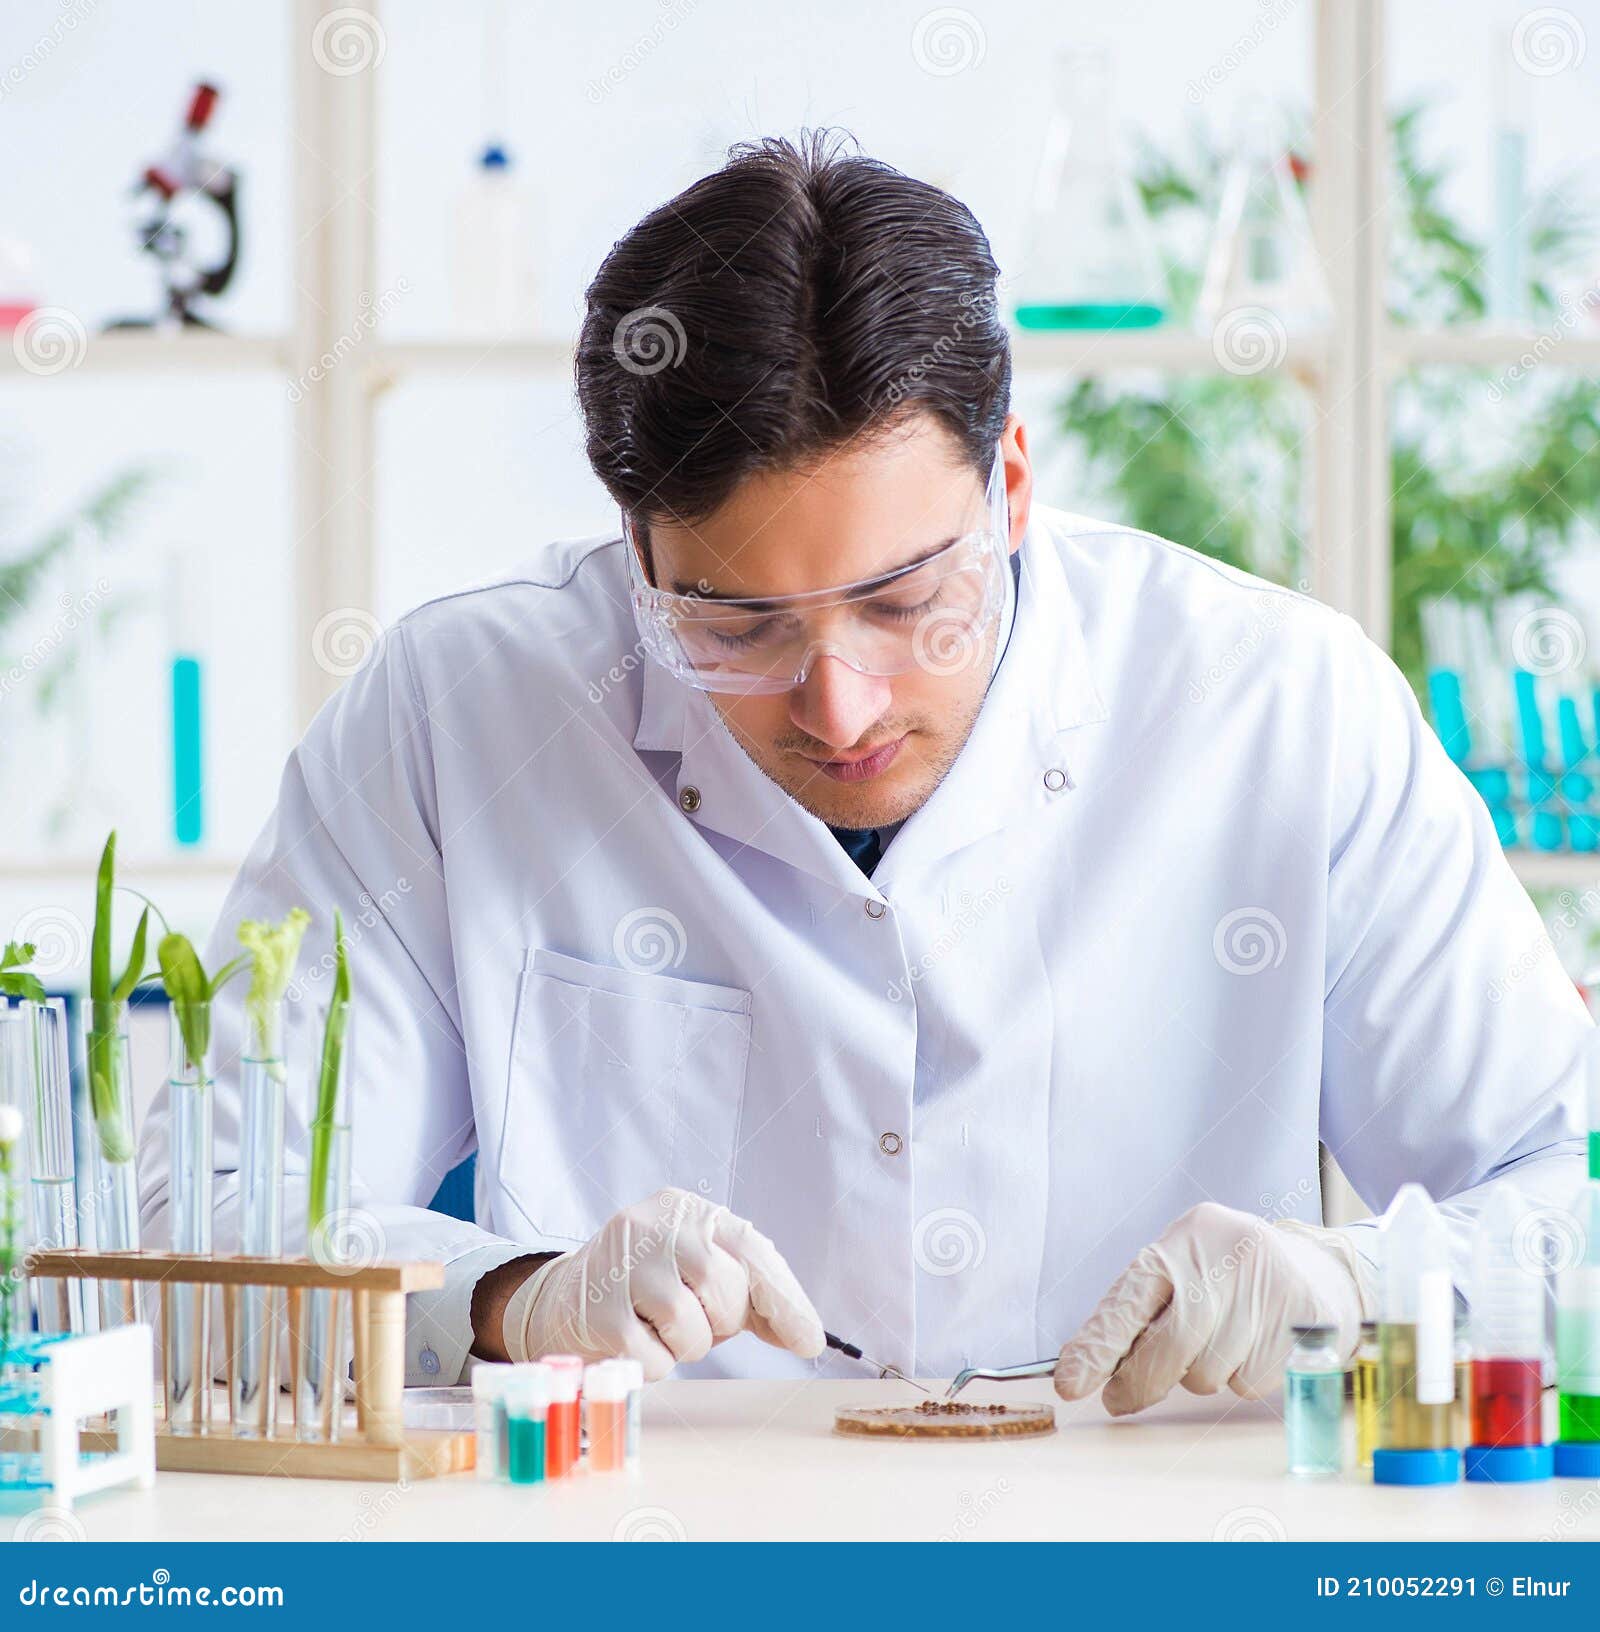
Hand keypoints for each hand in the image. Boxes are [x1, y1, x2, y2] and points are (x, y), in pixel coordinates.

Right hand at [502, 1188, 824, 1379]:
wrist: (568, 1297)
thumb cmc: (653, 1288)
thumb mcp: (702, 1276)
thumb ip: (752, 1297)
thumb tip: (807, 1337)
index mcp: (688, 1212)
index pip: (750, 1248)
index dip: (785, 1297)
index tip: (810, 1341)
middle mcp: (653, 1225)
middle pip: (720, 1282)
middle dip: (723, 1319)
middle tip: (703, 1322)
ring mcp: (620, 1264)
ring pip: (686, 1322)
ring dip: (691, 1344)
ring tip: (668, 1331)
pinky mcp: (596, 1309)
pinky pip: (652, 1357)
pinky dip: (659, 1364)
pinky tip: (640, 1342)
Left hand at [1053, 1203, 1373, 1414]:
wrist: (1315, 1269)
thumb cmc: (1229, 1279)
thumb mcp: (1182, 1275)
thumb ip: (1141, 1314)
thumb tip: (1092, 1369)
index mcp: (1183, 1241)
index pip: (1132, 1297)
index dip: (1098, 1345)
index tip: (1069, 1385)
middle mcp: (1225, 1254)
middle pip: (1173, 1343)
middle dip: (1142, 1381)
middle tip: (1122, 1399)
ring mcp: (1268, 1283)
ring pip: (1210, 1371)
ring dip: (1200, 1376)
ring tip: (1217, 1346)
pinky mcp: (1303, 1315)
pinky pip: (1251, 1381)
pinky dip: (1241, 1379)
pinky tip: (1253, 1348)